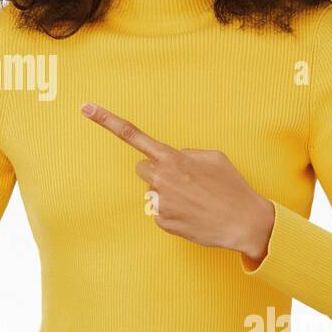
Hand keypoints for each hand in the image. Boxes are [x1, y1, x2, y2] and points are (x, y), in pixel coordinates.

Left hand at [79, 101, 274, 258]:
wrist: (245, 223)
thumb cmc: (232, 187)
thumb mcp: (214, 157)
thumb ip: (187, 152)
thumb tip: (173, 158)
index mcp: (172, 158)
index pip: (132, 134)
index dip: (107, 120)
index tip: (85, 108)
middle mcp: (161, 179)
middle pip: (142, 168)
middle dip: (158, 172)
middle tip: (185, 181)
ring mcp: (160, 202)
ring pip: (153, 191)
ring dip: (168, 193)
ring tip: (195, 200)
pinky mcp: (162, 222)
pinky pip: (160, 211)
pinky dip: (174, 212)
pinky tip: (193, 214)